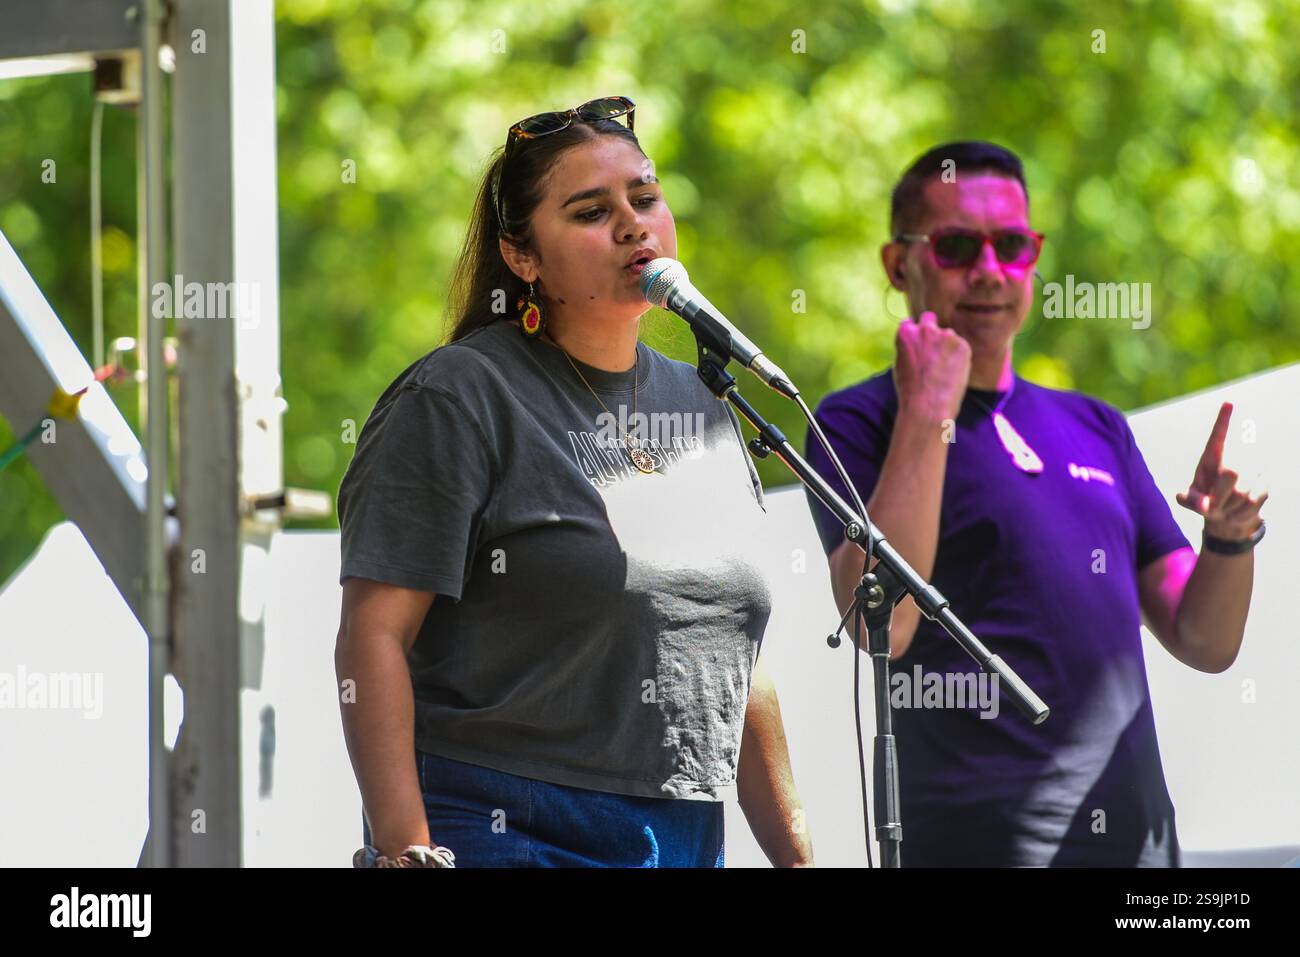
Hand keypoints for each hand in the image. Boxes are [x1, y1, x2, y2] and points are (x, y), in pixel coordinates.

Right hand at [893, 310, 971, 421]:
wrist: (928, 406)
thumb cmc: (910, 390)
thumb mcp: (900, 363)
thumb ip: (910, 347)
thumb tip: (918, 343)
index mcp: (906, 332)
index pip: (910, 324)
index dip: (914, 336)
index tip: (917, 346)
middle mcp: (925, 329)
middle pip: (929, 319)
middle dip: (930, 329)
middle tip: (933, 348)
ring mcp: (946, 335)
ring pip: (947, 336)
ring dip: (946, 347)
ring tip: (942, 372)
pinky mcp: (963, 345)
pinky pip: (960, 348)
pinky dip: (958, 358)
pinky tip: (951, 374)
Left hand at [1175, 402, 1267, 540]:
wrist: (1225, 514)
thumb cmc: (1203, 500)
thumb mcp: (1190, 500)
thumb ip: (1189, 501)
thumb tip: (1204, 505)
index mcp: (1212, 455)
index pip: (1218, 436)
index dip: (1223, 421)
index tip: (1228, 403)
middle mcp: (1236, 458)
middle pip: (1232, 473)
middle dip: (1220, 495)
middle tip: (1212, 508)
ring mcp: (1253, 471)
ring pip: (1244, 492)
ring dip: (1229, 507)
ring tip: (1223, 510)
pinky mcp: (1265, 485)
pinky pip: (1254, 503)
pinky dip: (1240, 514)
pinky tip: (1234, 514)